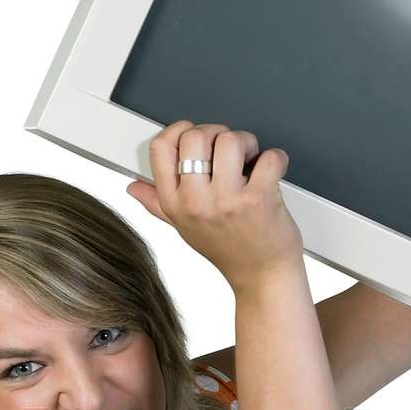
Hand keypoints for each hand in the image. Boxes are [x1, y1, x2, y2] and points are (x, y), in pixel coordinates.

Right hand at [126, 120, 302, 289]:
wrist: (262, 278)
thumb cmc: (229, 252)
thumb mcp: (185, 228)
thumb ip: (158, 204)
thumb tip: (134, 187)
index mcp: (175, 204)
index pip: (160, 148)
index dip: (180, 131)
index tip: (196, 135)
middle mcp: (196, 203)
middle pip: (195, 136)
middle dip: (218, 134)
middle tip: (231, 150)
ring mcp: (227, 201)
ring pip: (230, 140)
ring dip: (247, 142)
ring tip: (251, 160)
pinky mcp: (259, 200)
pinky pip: (268, 157)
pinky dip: (276, 157)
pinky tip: (272, 169)